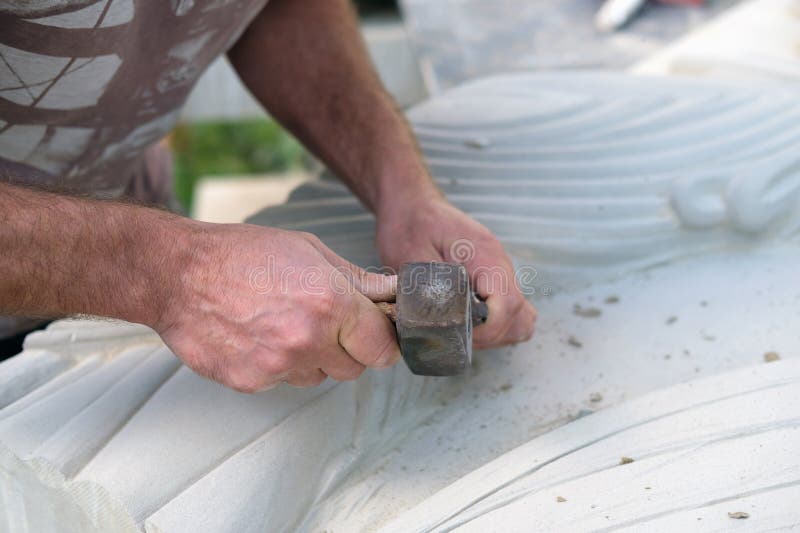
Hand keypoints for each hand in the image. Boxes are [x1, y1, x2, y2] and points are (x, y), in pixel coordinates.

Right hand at [156, 223, 399, 391]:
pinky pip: (283, 382)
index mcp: (330, 303)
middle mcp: (308, 339)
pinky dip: (278, 365)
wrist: (178, 274)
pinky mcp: (253, 383)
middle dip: (346, 349)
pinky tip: (258, 335)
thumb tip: (391, 294)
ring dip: (311, 357)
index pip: (382, 347)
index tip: (376, 336)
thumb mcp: (308, 250)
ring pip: (318, 377)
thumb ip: (356, 280)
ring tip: (281, 322)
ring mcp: (278, 366)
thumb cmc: (242, 254)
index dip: (382, 341)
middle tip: (322, 321)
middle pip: (353, 368)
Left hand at [376, 195, 535, 348]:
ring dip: (495, 333)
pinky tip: (468, 325)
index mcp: (485, 256)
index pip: (507, 304)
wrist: (412, 205)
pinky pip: (510, 310)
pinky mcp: (492, 279)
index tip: (459, 336)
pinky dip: (496, 325)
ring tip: (461, 333)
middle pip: (518, 315)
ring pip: (520, 316)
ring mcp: (499, 272)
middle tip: (456, 337)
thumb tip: (435, 325)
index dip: (487, 330)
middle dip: (490, 336)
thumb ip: (427, 291)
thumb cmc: (410, 225)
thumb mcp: (411, 257)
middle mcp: (500, 264)